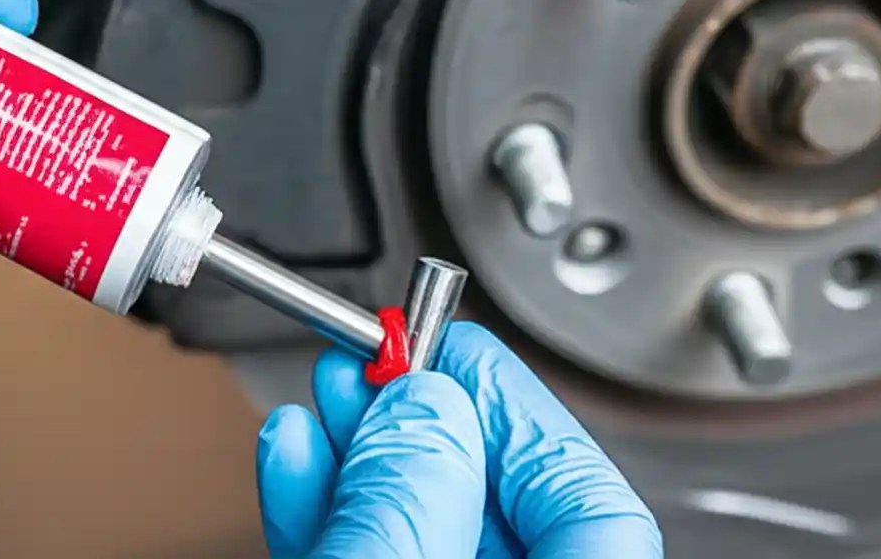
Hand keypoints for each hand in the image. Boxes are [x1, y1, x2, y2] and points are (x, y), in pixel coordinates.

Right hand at [256, 322, 663, 557]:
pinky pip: (368, 558)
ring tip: (325, 393)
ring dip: (361, 453)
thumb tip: (422, 406)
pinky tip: (296, 458)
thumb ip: (412, 498)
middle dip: (421, 414)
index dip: (513, 401)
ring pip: (417, 527)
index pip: (584, 493)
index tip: (448, 343)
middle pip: (491, 498)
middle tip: (377, 358)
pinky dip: (327, 510)